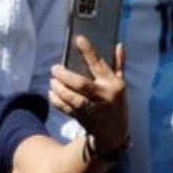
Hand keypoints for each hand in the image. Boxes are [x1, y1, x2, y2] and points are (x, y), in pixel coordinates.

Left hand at [49, 37, 127, 153]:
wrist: (114, 133)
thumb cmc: (116, 102)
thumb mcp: (120, 83)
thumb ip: (118, 64)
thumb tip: (119, 45)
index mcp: (114, 85)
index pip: (100, 65)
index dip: (89, 51)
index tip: (79, 39)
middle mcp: (103, 96)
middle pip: (81, 84)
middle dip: (65, 75)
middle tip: (55, 68)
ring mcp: (93, 109)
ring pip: (72, 98)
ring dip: (59, 88)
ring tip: (52, 81)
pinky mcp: (83, 118)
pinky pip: (66, 108)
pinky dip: (57, 100)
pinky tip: (52, 93)